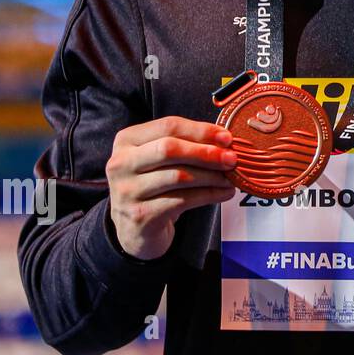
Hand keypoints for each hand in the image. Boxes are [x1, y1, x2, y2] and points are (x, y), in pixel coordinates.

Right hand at [105, 116, 238, 260]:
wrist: (134, 228)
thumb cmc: (154, 185)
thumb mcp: (161, 160)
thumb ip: (186, 144)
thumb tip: (225, 139)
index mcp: (126, 140)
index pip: (168, 126)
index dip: (201, 130)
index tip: (227, 137)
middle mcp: (121, 163)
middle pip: (170, 149)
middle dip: (206, 153)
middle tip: (232, 159)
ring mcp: (127, 191)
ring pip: (178, 176)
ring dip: (211, 176)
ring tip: (231, 178)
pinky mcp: (140, 215)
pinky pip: (182, 200)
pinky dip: (209, 195)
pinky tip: (224, 193)